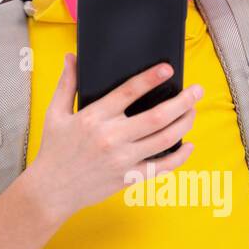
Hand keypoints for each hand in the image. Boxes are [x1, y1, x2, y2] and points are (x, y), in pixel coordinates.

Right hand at [26, 53, 201, 222]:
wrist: (52, 190)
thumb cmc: (54, 150)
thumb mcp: (55, 114)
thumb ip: (67, 84)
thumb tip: (71, 57)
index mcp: (94, 117)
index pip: (129, 91)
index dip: (151, 78)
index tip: (168, 69)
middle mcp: (112, 137)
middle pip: (157, 116)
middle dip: (183, 101)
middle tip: (197, 90)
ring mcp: (123, 159)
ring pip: (165, 139)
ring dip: (185, 123)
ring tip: (193, 111)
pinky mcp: (129, 177)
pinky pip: (162, 167)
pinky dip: (180, 157)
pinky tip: (188, 145)